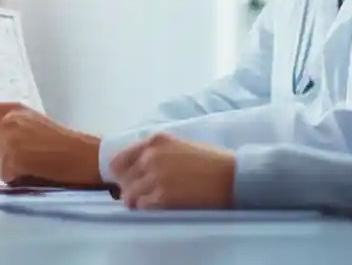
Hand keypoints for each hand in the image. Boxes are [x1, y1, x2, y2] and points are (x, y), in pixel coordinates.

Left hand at [0, 101, 101, 184]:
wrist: (83, 154)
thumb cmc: (62, 142)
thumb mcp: (33, 123)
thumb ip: (8, 126)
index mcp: (12, 109)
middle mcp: (6, 121)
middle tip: (20, 157)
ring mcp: (8, 140)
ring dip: (3, 167)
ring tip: (28, 164)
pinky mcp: (11, 159)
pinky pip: (0, 175)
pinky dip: (13, 178)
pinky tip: (31, 172)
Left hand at [110, 133, 234, 209]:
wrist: (231, 176)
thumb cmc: (211, 160)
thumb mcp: (180, 145)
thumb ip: (158, 152)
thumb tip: (139, 167)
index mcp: (155, 141)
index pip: (120, 160)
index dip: (121, 174)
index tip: (127, 181)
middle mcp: (151, 156)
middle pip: (123, 179)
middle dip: (129, 189)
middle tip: (138, 197)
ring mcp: (155, 176)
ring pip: (130, 195)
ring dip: (136, 202)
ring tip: (147, 205)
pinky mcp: (162, 196)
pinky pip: (142, 206)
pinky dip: (146, 210)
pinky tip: (158, 208)